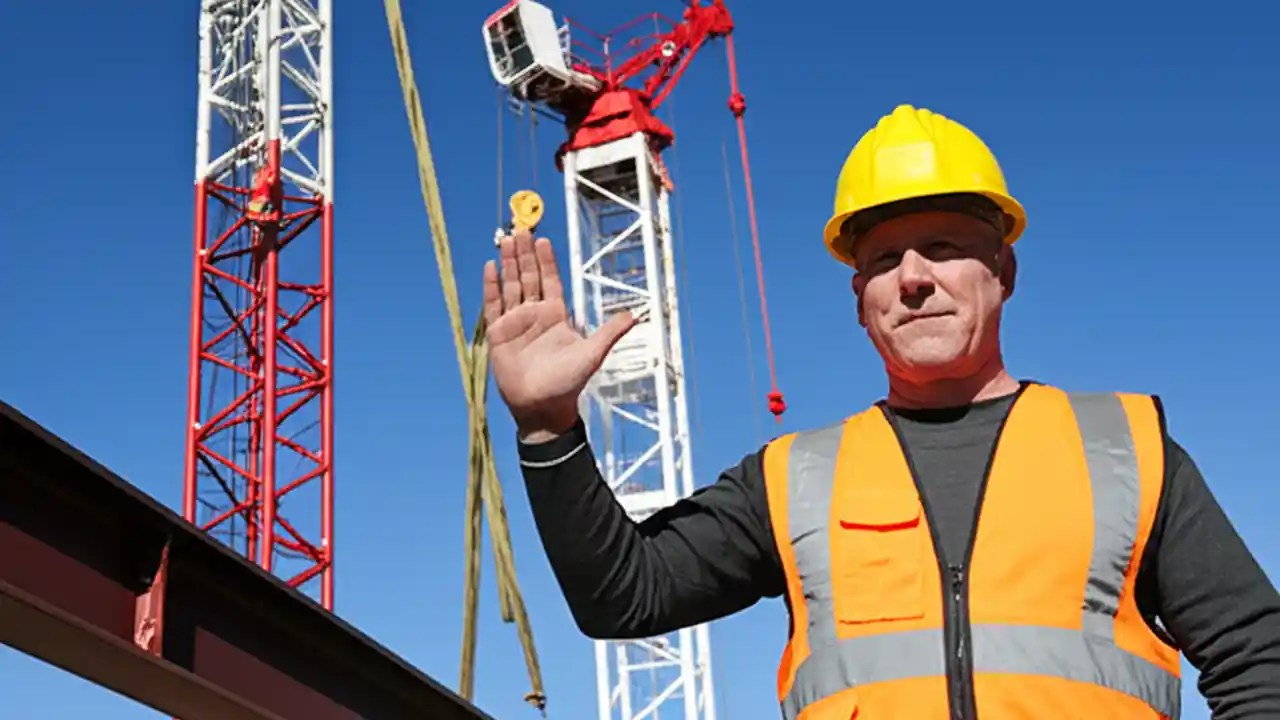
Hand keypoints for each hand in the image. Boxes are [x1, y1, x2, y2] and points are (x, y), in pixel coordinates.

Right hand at [483, 230, 635, 440]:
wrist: (543, 407)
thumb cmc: (568, 383)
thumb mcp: (592, 354)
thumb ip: (610, 332)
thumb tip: (634, 316)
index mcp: (556, 315)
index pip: (550, 280)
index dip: (546, 260)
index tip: (542, 239)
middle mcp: (534, 314)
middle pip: (529, 276)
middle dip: (524, 254)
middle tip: (520, 229)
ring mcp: (515, 322)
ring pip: (511, 285)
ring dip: (508, 263)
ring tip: (504, 240)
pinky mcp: (498, 334)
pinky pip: (493, 305)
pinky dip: (491, 286)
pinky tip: (491, 267)